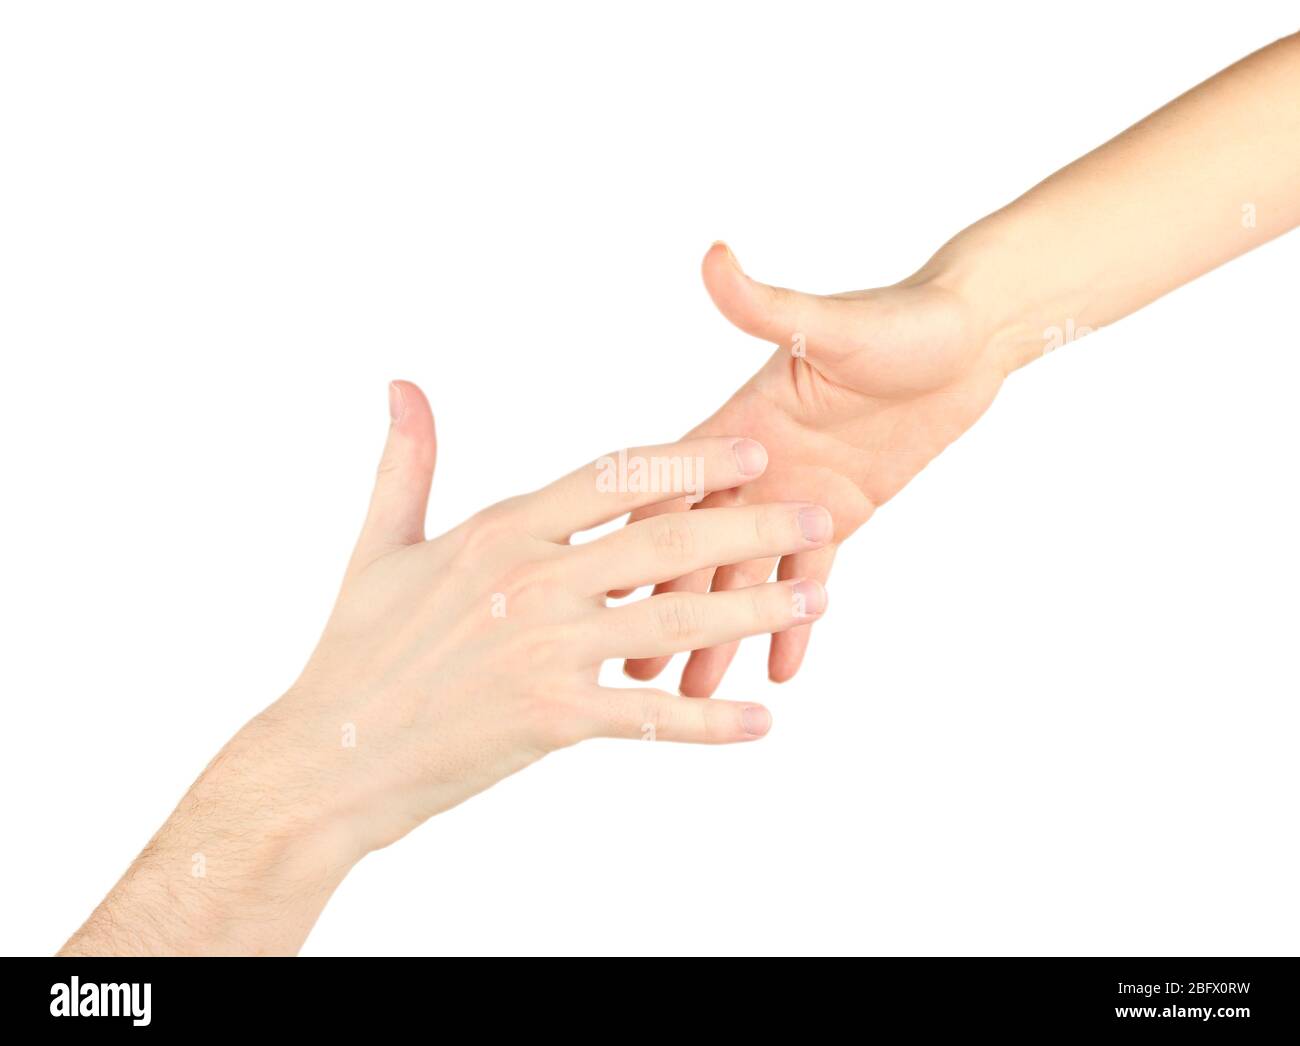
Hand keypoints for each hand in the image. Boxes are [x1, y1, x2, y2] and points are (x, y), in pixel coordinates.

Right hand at [281, 381, 834, 854]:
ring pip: (675, 621)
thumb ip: (407, 462)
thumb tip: (401, 385)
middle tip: (821, 512)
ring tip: (818, 595)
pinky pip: (649, 718)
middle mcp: (532, 581)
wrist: (329, 754)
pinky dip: (708, 721)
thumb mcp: (382, 545)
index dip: (690, 460)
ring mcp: (546, 650)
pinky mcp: (552, 718)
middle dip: (752, 524)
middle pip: (666, 541)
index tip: (751, 449)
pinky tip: (762, 722)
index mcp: (500, 531)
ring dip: (754, 609)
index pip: (613, 476)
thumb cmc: (356, 649)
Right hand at [621, 241, 1009, 695]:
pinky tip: (779, 676)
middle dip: (664, 609)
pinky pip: (808, 581)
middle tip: (627, 670)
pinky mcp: (840, 517)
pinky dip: (794, 625)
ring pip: (745, 579)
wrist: (969, 335)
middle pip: (695, 550)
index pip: (670, 489)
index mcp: (738, 426)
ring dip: (719, 631)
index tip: (596, 589)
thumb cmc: (903, 319)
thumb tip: (716, 257)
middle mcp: (755, 467)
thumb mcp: (833, 322)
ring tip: (687, 693)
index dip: (633, 538)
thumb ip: (769, 307)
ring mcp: (794, 497)